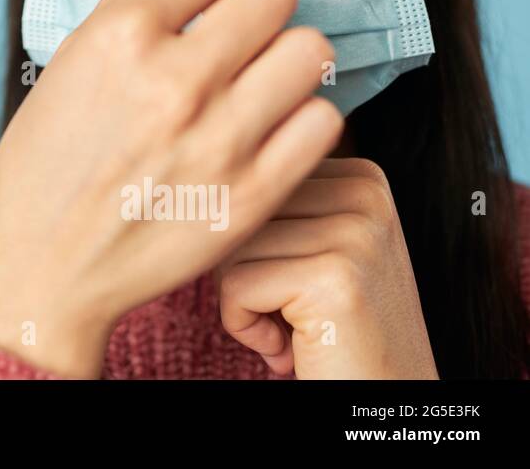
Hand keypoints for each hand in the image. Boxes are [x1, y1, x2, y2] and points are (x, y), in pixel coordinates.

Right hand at [0, 0, 343, 377]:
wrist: (46, 265)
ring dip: (289, 53)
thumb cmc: (48, 161)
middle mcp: (175, 82)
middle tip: (245, 20)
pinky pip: (322, 122)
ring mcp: (218, 140)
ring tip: (261, 72)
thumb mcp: (71, 61)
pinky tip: (269, 122)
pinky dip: (302, 114)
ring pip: (310, 51)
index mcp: (122, 38)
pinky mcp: (252, 195)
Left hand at [215, 157, 437, 378]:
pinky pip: (235, 287)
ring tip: (295, 327)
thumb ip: (272, 205)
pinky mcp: (333, 278)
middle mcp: (365, 194)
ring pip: (232, 247)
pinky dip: (245, 326)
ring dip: (245, 301)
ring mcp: (354, 233)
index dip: (253, 242)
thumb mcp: (311, 247)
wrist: (382, 400)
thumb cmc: (333, 329)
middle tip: (294, 311)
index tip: (299, 282)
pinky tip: (288, 347)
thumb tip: (194, 178)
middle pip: (241, 211)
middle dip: (245, 269)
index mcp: (360, 177)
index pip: (251, 183)